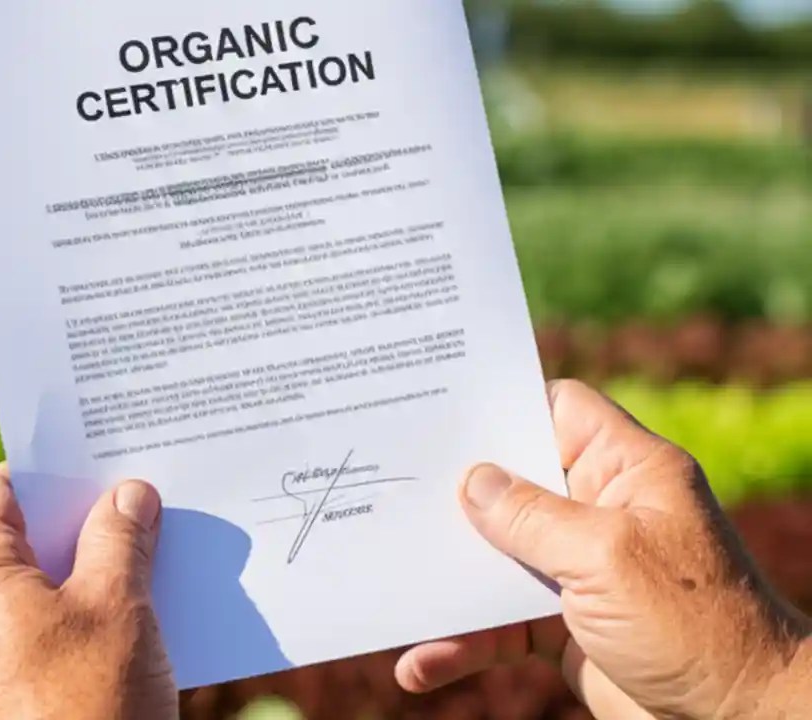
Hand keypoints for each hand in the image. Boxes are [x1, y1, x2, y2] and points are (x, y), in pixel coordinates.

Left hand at [0, 465, 177, 719]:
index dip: (44, 477)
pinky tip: (95, 651)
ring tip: (120, 588)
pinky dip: (39, 641)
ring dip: (55, 591)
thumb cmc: (95, 707)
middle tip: (120, 528)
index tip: (93, 475)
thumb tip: (126, 495)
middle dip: (61, 537)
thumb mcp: (119, 608)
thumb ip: (118, 538)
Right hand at [395, 380, 811, 718]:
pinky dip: (460, 642)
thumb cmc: (693, 624)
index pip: (560, 409)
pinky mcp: (562, 624)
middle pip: (512, 484)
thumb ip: (532, 516)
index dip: (506, 402)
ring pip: (494, 559)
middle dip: (454, 495)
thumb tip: (472, 481)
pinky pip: (495, 622)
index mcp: (626, 471)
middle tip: (391, 485)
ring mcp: (579, 569)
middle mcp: (600, 511)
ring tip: (392, 587)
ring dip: (445, 582)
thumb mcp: (606, 555)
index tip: (444, 405)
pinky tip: (420, 662)